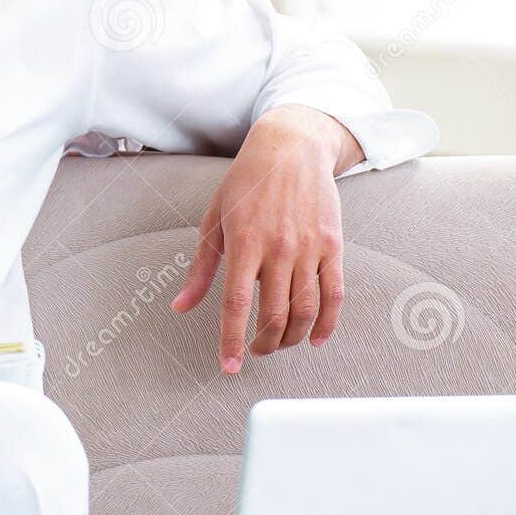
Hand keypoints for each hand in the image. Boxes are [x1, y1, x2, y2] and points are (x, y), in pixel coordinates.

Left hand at [171, 105, 361, 372]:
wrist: (291, 147)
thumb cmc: (245, 183)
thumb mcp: (213, 221)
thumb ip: (200, 269)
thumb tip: (181, 306)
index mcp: (243, 242)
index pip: (235, 305)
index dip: (231, 341)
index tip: (229, 367)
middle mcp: (278, 248)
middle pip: (274, 315)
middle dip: (263, 345)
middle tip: (255, 352)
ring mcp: (309, 248)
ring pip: (305, 310)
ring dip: (291, 338)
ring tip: (279, 344)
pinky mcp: (333, 246)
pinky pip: (334, 294)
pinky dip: (327, 323)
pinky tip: (315, 338)